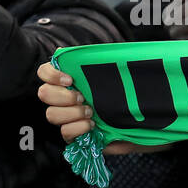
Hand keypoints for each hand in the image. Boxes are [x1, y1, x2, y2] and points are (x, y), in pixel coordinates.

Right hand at [36, 61, 153, 154]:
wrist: (143, 123)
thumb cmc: (128, 97)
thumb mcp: (116, 76)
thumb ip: (97, 62)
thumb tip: (75, 52)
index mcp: (70, 81)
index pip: (45, 72)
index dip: (51, 75)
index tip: (70, 79)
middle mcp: (64, 99)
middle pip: (44, 94)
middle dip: (64, 96)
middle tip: (84, 98)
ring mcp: (67, 118)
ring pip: (52, 114)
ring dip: (72, 113)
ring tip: (92, 113)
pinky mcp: (74, 135)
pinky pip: (65, 133)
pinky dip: (78, 128)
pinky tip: (92, 126)